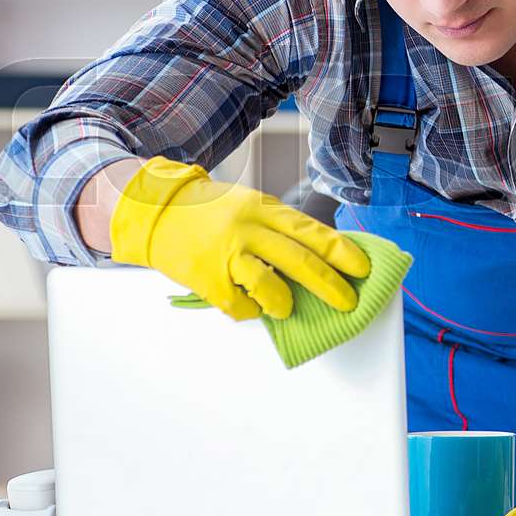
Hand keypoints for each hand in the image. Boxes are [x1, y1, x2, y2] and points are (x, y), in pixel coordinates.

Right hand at [109, 156, 369, 320]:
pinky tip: (249, 304)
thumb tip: (321, 257)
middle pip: (300, 260)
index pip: (311, 232)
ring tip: (286, 307)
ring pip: (271, 286)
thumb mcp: (248, 204)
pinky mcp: (206, 279)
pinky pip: (240, 306)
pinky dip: (250, 311)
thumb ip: (279, 228)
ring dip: (285, 303)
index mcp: (263, 207)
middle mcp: (247, 228)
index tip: (362, 268)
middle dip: (330, 285)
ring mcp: (225, 254)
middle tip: (347, 302)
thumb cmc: (208, 211)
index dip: (341, 253)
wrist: (153, 210)